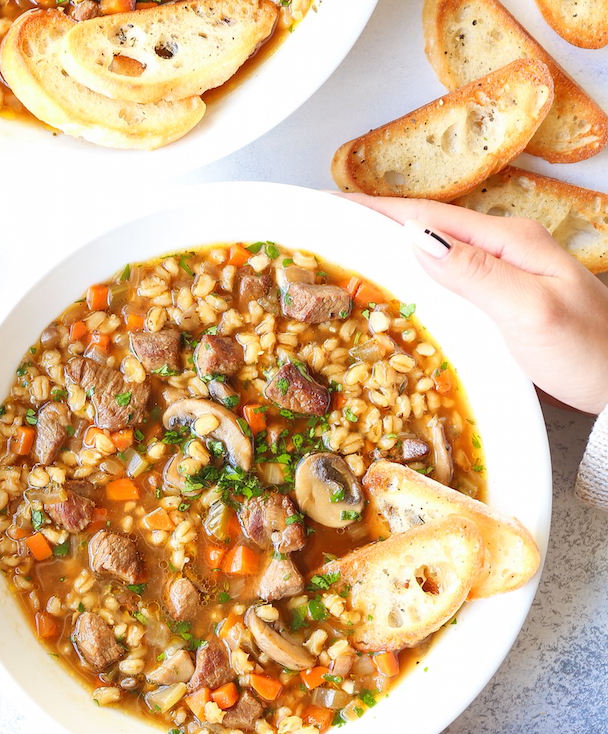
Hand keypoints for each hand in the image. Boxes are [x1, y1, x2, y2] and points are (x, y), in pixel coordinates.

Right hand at [336, 193, 607, 415]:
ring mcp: (506, 274)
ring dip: (391, 249)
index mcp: (508, 242)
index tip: (330, 207)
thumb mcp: (529, 310)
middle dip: (374, 224)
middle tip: (327, 230)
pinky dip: (415, 277)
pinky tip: (400, 288)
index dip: (375, 210)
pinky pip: (448, 279)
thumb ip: (475, 274)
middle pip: (428, 227)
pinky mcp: (504, 300)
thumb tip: (417, 239)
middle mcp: (505, 249)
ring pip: (436, 252)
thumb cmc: (587, 351)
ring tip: (349, 253)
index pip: (428, 216)